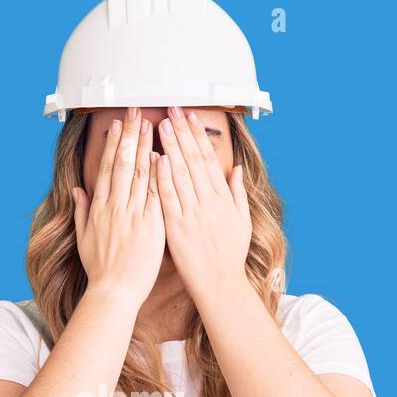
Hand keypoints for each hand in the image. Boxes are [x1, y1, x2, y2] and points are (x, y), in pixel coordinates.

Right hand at [72, 107, 164, 307]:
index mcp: (99, 208)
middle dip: (130, 135)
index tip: (119, 125)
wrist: (114, 292)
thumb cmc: (101, 270)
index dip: (114, 144)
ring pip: (139, 173)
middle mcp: (115, 207)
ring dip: (145, 146)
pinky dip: (156, 174)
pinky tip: (161, 155)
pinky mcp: (150, 225)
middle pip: (123, 163)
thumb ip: (81, 211)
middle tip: (136, 112)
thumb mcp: (83, 238)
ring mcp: (132, 215)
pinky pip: (154, 194)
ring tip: (151, 124)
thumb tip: (78, 191)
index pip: (107, 168)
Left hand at [156, 106, 251, 298]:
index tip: (190, 117)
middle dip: (182, 133)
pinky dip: (161, 178)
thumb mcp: (242, 222)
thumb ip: (238, 193)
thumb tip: (235, 170)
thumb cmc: (230, 257)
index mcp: (222, 198)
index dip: (198, 135)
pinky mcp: (177, 228)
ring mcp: (192, 214)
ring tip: (161, 125)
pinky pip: (168, 198)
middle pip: (193, 160)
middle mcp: (208, 202)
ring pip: (180, 174)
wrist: (221, 285)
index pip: (208, 158)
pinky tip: (154, 159)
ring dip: (169, 147)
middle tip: (172, 111)